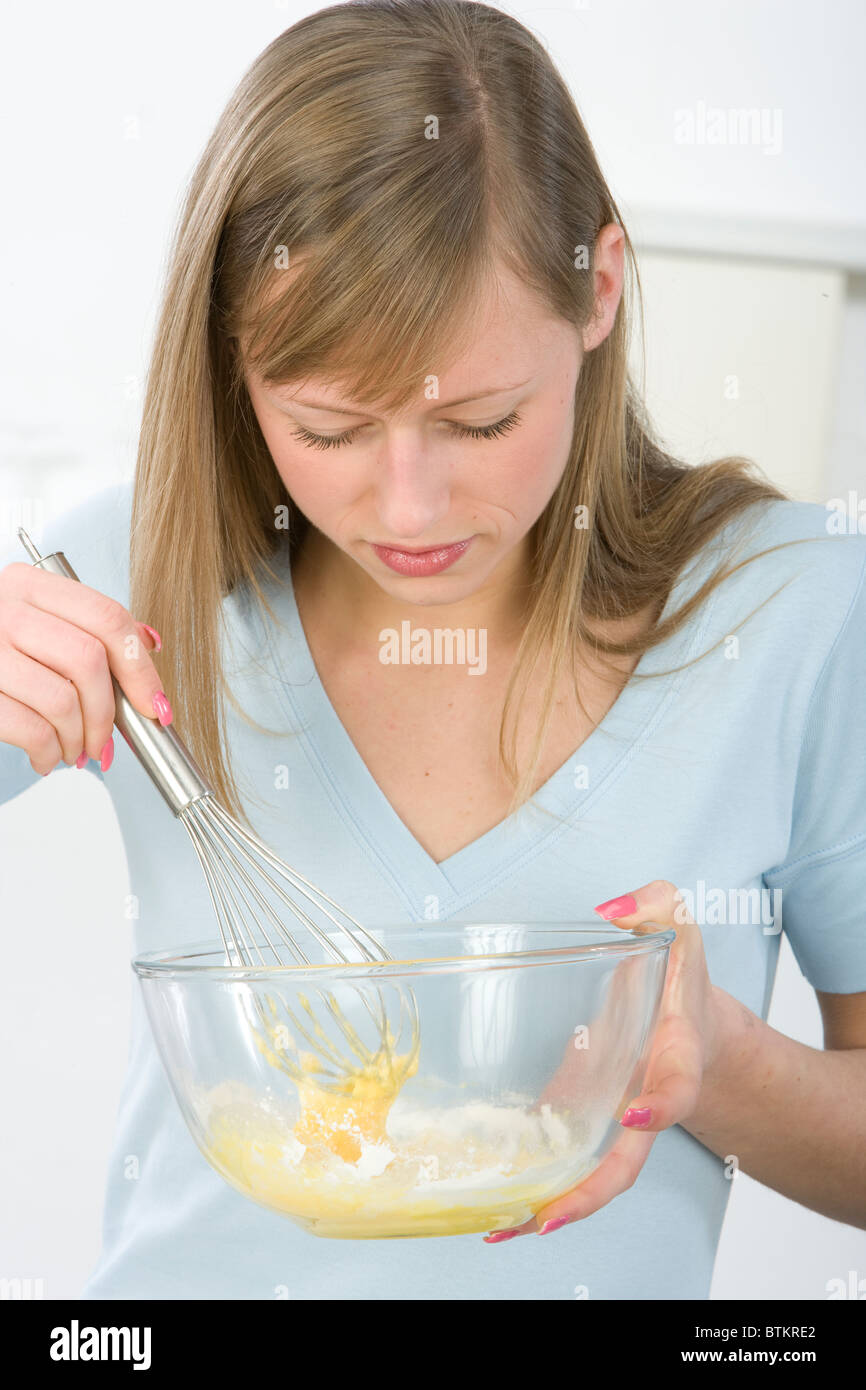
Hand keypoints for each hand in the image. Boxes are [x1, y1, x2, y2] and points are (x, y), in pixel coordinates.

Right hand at [0, 561, 169, 774]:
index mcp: (29, 585)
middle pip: (89, 661)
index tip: (155, 705)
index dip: (142, 669)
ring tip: (74, 749)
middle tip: (108, 742)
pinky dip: (48, 752)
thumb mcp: (36, 621)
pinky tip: (47, 756)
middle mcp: (4, 609)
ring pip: (62, 700)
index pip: (108, 618)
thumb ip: (89, 629)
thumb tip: (150, 644)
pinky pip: (29, 729)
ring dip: (78, 739)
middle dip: (108, 714)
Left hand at [484, 879, 723, 1241]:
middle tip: (544, 1218)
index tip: (634, 1111)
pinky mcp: (582, 1116)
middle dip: (588, 1194)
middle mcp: (644, 1097)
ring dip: (549, 1206)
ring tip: (496, 1227)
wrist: (691, 1018)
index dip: (661, 1103)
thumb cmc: (681, 975)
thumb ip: (656, 905)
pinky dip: (531, 1183)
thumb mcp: (680, 926)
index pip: (677, 1086)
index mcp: (675, 1052)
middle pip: (627, 1163)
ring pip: (590, 1176)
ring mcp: (612, 1116)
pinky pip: (561, 1156)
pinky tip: (489, 1204)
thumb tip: (611, 908)